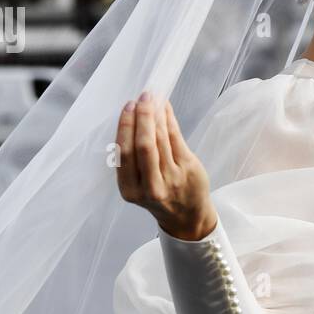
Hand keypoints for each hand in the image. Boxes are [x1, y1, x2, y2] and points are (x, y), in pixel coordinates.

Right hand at [115, 91, 217, 240]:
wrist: (187, 216)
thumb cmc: (158, 194)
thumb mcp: (138, 182)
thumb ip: (134, 155)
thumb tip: (133, 115)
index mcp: (130, 190)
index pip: (125, 153)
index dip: (126, 127)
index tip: (128, 107)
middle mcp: (151, 187)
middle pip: (144, 145)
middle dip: (142, 117)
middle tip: (142, 97)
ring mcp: (172, 179)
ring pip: (162, 140)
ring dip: (157, 115)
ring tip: (153, 99)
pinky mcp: (189, 169)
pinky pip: (177, 138)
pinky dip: (170, 120)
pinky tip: (166, 109)